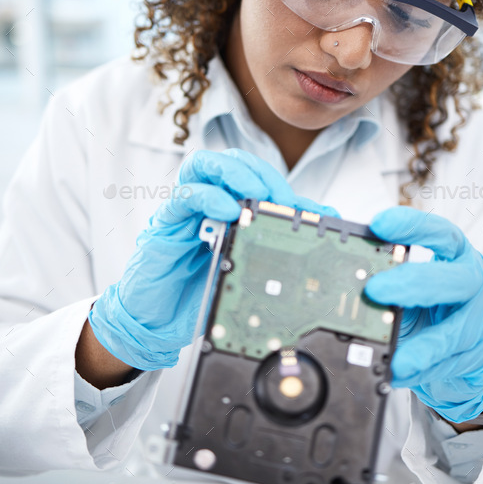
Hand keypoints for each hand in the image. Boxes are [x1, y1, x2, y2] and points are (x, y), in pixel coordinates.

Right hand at [89, 148, 338, 370]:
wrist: (156, 323)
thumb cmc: (198, 291)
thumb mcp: (244, 264)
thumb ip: (277, 237)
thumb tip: (324, 218)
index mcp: (221, 207)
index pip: (247, 173)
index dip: (275, 181)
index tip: (298, 207)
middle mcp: (200, 202)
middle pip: (225, 160)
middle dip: (257, 172)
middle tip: (280, 199)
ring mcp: (181, 211)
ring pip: (200, 165)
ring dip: (233, 174)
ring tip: (257, 195)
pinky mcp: (163, 226)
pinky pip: (183, 198)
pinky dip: (208, 198)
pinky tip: (229, 212)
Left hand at [364, 206, 482, 423]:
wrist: (470, 360)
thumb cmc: (436, 318)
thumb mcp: (412, 298)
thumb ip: (390, 288)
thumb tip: (347, 282)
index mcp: (459, 256)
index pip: (441, 233)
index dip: (412, 226)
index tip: (378, 224)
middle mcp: (480, 279)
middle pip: (454, 279)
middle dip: (413, 284)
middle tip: (375, 290)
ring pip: (459, 332)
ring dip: (424, 347)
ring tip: (396, 361)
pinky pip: (458, 363)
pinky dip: (427, 371)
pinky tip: (404, 375)